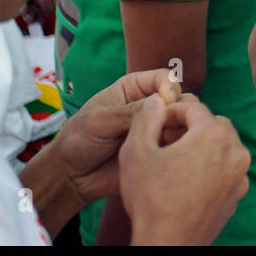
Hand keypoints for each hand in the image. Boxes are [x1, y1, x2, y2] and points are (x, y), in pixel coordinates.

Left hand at [49, 68, 181, 206]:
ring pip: (183, 122)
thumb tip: (164, 102)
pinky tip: (167, 155)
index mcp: (133, 89)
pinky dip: (179, 147)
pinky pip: (178, 145)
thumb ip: (130, 111)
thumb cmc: (79, 141)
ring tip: (165, 142)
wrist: (73, 177)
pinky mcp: (158, 150)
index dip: (170, 85)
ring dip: (181, 128)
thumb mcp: (100, 120)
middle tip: (167, 125)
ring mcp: (155, 129)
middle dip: (179, 109)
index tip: (168, 99)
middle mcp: (149, 106)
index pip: (163, 77)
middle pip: (180, 98)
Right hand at [119, 94, 250, 245]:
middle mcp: (236, 151)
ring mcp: (241, 174)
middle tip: (165, 140)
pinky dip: (211, 166)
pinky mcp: (238, 194)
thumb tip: (157, 100)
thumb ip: (146, 117)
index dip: (170, 112)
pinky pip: (226, 168)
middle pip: (212, 123)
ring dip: (202, 145)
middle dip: (190, 126)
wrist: (168, 244)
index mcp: (214, 134)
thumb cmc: (151, 198)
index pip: (193, 107)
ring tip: (175, 158)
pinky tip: (187, 178)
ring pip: (223, 145)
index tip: (155, 125)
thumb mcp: (136, 151)